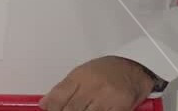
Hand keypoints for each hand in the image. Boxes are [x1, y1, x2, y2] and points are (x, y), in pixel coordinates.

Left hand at [40, 56, 154, 110]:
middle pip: (70, 109)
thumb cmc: (107, 71)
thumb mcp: (81, 74)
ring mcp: (106, 98)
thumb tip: (44, 103)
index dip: (52, 109)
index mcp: (80, 77)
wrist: (133, 70)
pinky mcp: (118, 108)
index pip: (58, 97)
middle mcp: (92, 86)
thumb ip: (63, 89)